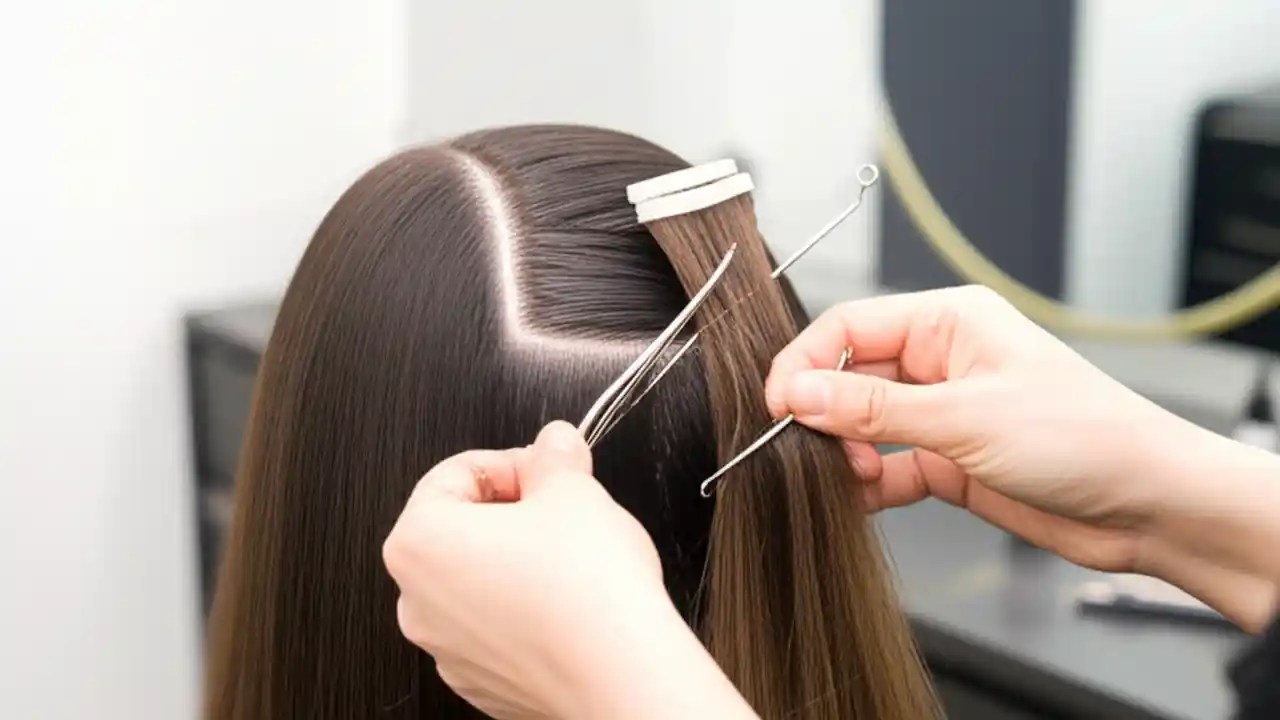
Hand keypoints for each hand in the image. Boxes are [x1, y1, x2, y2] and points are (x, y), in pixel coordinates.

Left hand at [383, 421, 755, 718]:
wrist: (622, 676)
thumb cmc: (587, 594)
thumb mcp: (573, 490)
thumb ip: (555, 457)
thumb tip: (555, 445)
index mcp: (419, 543)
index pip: (455, 474)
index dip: (511, 462)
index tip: (546, 468)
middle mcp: (417, 601)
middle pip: (461, 528)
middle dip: (515, 510)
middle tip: (564, 505)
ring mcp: (447, 648)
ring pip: (479, 579)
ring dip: (520, 558)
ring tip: (573, 557)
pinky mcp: (482, 680)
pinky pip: (496, 625)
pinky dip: (526, 606)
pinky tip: (570, 600)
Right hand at [765, 286, 1205, 573]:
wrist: (1147, 505)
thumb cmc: (1083, 437)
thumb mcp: (964, 417)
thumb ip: (872, 407)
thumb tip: (797, 392)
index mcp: (949, 322)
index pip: (849, 327)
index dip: (806, 363)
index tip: (777, 405)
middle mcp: (943, 361)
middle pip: (851, 376)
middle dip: (825, 413)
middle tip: (806, 447)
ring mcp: (946, 413)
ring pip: (865, 424)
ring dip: (847, 452)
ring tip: (851, 476)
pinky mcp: (952, 462)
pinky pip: (891, 466)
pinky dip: (871, 484)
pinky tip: (863, 499)